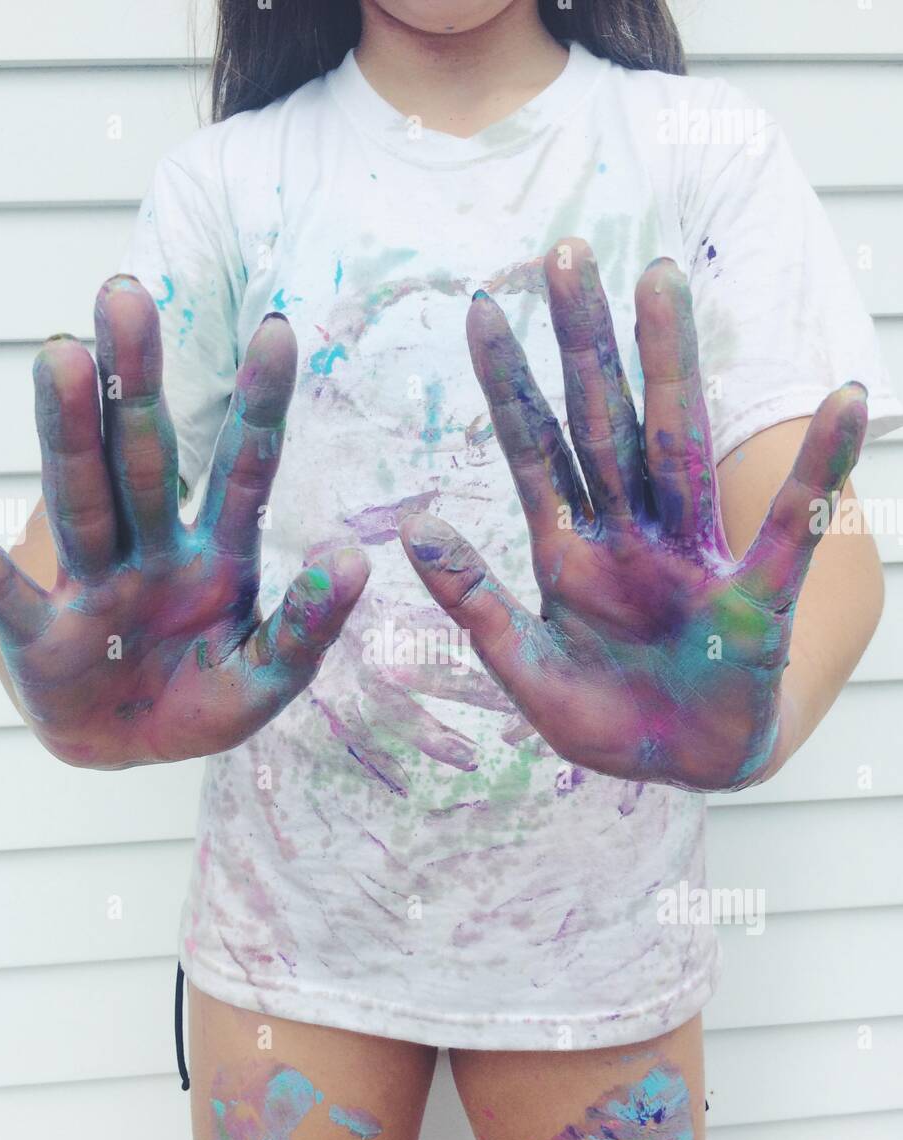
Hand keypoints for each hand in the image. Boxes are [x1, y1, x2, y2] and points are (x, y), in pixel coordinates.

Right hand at [0, 278, 368, 768]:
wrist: (134, 753)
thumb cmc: (206, 700)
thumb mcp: (269, 675)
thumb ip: (307, 627)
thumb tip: (351, 559)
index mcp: (219, 556)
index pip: (245, 470)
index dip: (260, 405)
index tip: (279, 330)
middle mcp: (153, 550)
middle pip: (145, 457)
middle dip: (138, 382)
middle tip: (126, 295)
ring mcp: (93, 585)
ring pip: (81, 495)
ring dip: (70, 428)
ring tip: (62, 354)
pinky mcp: (40, 635)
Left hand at [400, 240, 867, 791]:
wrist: (684, 769)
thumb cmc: (605, 717)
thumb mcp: (525, 667)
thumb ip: (474, 601)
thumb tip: (412, 524)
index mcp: (572, 554)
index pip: (536, 453)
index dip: (510, 385)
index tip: (482, 308)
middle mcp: (631, 536)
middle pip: (604, 423)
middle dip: (584, 344)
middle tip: (566, 251)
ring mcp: (694, 559)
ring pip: (679, 447)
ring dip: (673, 367)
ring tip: (663, 284)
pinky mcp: (756, 600)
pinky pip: (794, 528)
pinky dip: (821, 470)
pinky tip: (847, 401)